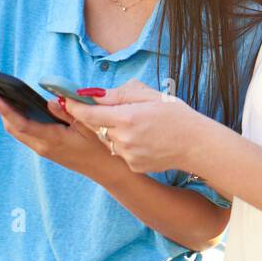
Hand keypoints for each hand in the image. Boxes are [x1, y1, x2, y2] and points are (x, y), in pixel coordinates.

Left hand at [0, 85, 115, 179]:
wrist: (108, 171)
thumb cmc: (101, 147)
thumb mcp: (88, 125)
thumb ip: (67, 112)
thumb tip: (50, 101)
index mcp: (51, 140)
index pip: (21, 123)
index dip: (5, 108)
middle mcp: (42, 147)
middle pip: (13, 127)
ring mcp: (43, 150)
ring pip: (17, 131)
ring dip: (5, 113)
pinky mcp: (47, 149)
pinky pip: (25, 133)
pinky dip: (16, 119)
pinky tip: (15, 107)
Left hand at [62, 79, 203, 174]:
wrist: (196, 145)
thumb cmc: (177, 116)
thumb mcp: (150, 96)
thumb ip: (120, 95)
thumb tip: (95, 94)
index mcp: (126, 117)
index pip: (89, 113)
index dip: (74, 107)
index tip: (64, 100)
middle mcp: (123, 139)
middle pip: (96, 127)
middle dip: (96, 118)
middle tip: (108, 108)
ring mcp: (128, 155)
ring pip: (108, 140)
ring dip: (112, 131)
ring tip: (137, 124)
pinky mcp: (134, 166)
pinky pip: (120, 152)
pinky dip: (125, 144)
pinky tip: (144, 139)